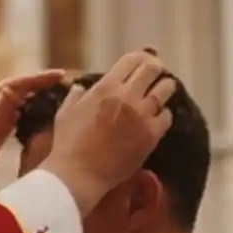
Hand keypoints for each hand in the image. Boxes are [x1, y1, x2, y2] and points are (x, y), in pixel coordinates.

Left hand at [0, 70, 66, 204]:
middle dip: (41, 85)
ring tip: (60, 94)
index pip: (15, 85)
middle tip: (66, 83)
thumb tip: (13, 88)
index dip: (37, 79)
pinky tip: (44, 116)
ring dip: (38, 97)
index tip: (59, 75)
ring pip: (20, 103)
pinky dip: (32, 113)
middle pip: (19, 90)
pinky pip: (18, 118)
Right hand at [37, 50, 174, 214]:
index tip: (144, 61)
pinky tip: (159, 118)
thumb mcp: (65, 113)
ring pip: (166, 89)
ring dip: (165, 87)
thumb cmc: (68, 144)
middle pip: (153, 69)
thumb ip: (75, 96)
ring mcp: (142, 115)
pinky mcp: (151, 135)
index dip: (141, 57)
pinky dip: (164, 114)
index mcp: (105, 87)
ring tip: (164, 89)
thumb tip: (80, 86)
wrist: (79, 174)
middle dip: (156, 68)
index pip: (132, 60)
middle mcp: (126, 96)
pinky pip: (167, 116)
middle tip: (157, 72)